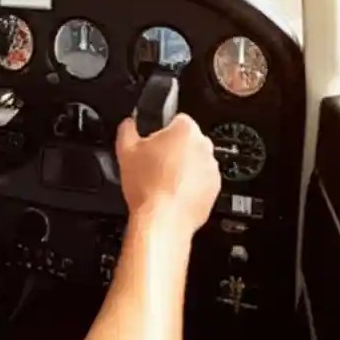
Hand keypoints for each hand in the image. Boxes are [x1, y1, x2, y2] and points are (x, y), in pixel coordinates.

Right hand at [115, 114, 220, 235]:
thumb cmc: (147, 188)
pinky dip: (191, 185)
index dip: (161, 131)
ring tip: (163, 181)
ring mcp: (211, 168)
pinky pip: (202, 181)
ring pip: (195, 161)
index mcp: (185, 130)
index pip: (176, 119)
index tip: (153, 143)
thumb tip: (128, 124)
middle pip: (187, 140)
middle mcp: (204, 146)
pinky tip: (173, 193)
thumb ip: (127, 129)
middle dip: (174, 149)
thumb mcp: (125, 151)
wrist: (162, 220)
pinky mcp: (214, 188)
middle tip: (155, 164)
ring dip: (184, 167)